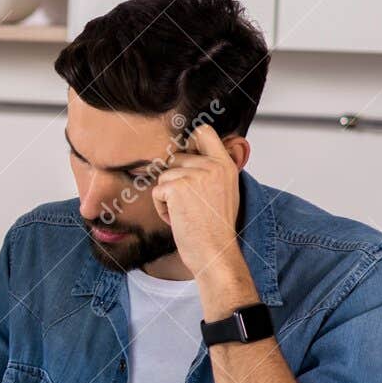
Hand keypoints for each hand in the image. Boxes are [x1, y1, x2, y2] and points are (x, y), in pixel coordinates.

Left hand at [151, 123, 242, 275]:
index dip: (188, 142)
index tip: (186, 158)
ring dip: (167, 197)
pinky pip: (157, 191)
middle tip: (188, 204)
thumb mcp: (224, 190)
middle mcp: (211, 165)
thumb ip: (210, 170)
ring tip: (185, 213)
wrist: (214, 251)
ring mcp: (194, 174)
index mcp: (225, 164)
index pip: (203, 131)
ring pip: (164, 176)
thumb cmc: (215, 227)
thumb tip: (185, 154)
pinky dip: (161, 208)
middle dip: (174, 180)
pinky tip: (177, 219)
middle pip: (176, 158)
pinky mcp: (177, 187)